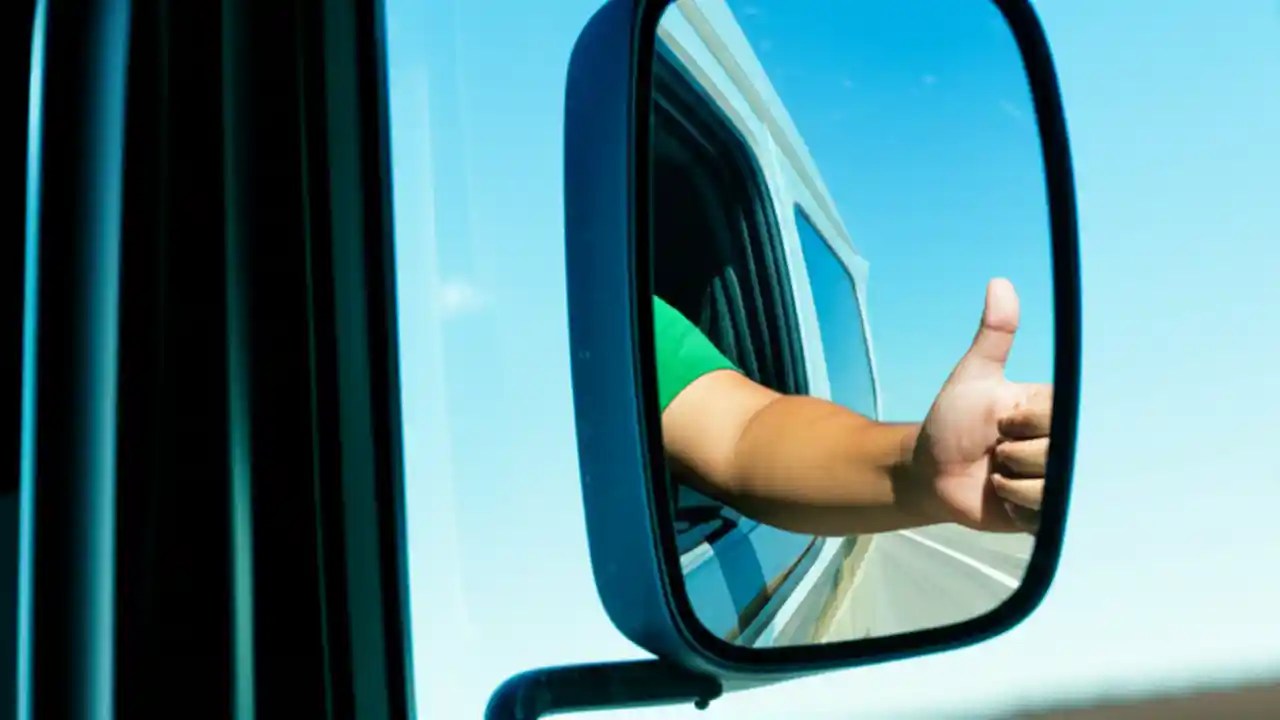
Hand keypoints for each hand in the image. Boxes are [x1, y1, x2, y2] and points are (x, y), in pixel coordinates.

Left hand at [910, 278, 1051, 533]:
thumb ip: (993, 336)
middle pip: (1057, 452)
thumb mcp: (973, 378)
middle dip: (1014, 454)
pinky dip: (1016, 504)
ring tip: (999, 474)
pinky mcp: (1052, 514)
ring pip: (1050, 485)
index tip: (1002, 421)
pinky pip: (1045, 511)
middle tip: (998, 450)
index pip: (1056, 415)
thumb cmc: (953, 423)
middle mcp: (1067, 443)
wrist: (931, 474)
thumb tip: (1000, 284)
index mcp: (1055, 407)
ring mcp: (1062, 480)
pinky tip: (1004, 497)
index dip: (1022, 422)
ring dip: (1011, 482)